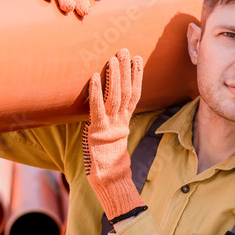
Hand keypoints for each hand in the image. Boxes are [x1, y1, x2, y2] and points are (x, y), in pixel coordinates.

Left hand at [83, 49, 144, 219]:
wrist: (110, 182)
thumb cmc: (108, 166)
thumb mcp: (112, 144)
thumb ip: (111, 131)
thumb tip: (107, 123)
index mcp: (124, 124)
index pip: (134, 95)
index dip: (136, 76)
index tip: (138, 59)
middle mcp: (119, 122)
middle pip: (126, 91)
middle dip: (127, 70)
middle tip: (125, 51)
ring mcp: (110, 126)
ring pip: (116, 96)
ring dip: (115, 75)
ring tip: (114, 58)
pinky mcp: (98, 131)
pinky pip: (97, 107)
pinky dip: (97, 91)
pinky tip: (95, 77)